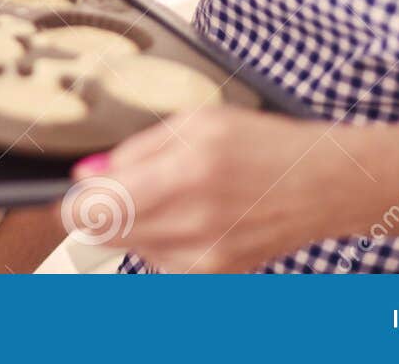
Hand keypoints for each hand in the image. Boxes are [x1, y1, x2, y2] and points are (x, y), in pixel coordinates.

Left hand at [67, 107, 334, 272]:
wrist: (324, 185)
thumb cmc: (264, 144)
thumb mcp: (196, 123)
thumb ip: (134, 150)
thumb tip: (85, 176)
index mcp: (186, 173)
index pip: (97, 209)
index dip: (74, 202)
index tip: (76, 191)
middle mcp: (194, 223)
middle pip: (105, 233)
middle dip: (104, 208)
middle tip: (129, 184)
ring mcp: (205, 258)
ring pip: (131, 245)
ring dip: (137, 222)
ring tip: (177, 194)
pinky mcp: (214, 277)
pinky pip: (160, 260)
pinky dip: (163, 239)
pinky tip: (193, 216)